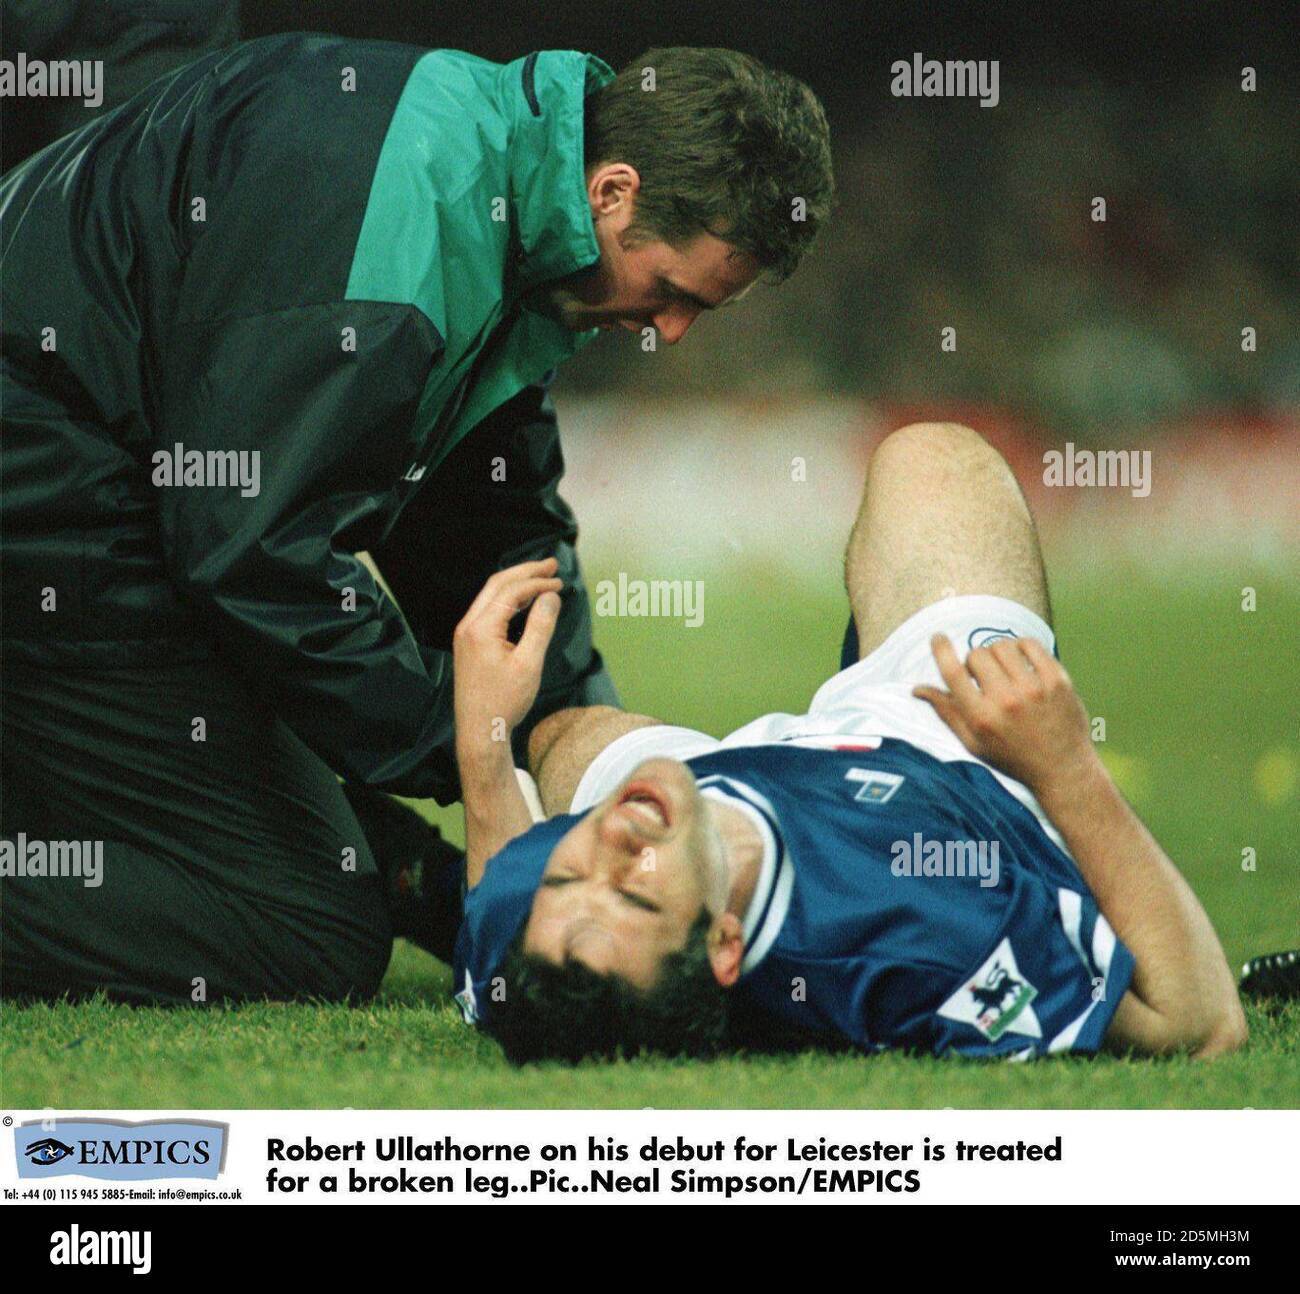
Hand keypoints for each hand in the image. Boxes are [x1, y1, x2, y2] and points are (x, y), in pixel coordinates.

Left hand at [453, 558, 561, 761]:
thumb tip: (551, 597)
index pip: (511, 592)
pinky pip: (489, 611)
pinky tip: (526, 602)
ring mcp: (466, 634)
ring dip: (517, 584)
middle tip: (552, 563)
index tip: (560, 582)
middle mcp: (469, 626)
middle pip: (497, 585)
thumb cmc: (504, 702)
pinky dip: (509, 600)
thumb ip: (541, 627)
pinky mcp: (470, 644)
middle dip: (525, 572)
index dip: (537, 582)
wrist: (479, 731)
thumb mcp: (529, 664)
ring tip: (542, 577)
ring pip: (492, 596)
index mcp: (481, 628)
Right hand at [913, 634, 1098, 795]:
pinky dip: (1021, 648)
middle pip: (977, 655)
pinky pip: (1030, 645)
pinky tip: (1021, 663)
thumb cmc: (1012, 758)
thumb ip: (946, 712)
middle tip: (982, 676)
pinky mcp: (1057, 680)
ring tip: (1003, 670)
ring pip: (1002, 646)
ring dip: (997, 653)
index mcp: (981, 718)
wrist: (1063, 769)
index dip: (941, 650)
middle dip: (974, 661)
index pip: (953, 673)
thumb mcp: (973, 742)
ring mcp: (1034, 689)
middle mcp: (1006, 701)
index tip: (937, 638)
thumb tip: (916, 689)